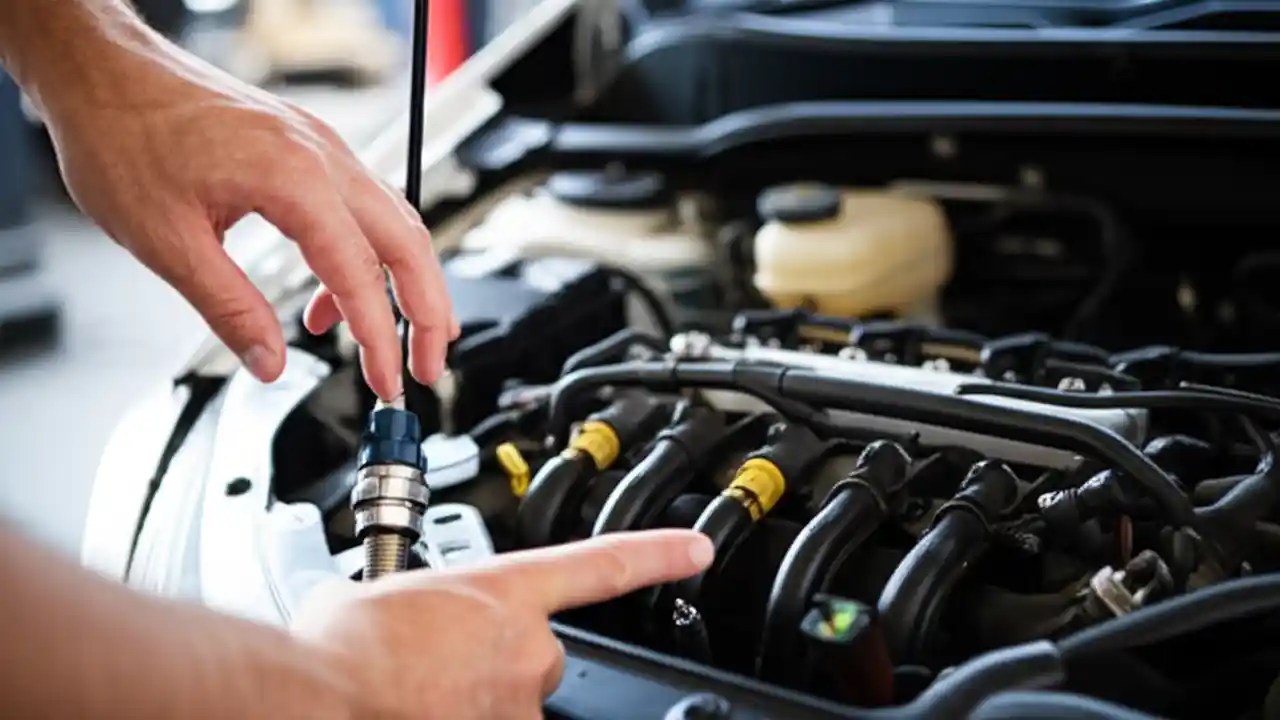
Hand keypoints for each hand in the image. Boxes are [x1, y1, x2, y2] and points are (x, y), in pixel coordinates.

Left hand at [41, 28, 454, 398]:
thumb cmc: (121, 135)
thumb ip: (230, 309)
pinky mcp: (309, 147)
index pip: (360, 273)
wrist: (101, 71)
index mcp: (292, 177)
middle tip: (427, 366)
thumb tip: (269, 362)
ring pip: (396, 222)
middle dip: (428, 313)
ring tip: (401, 337)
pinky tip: (334, 295)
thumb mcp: (166, 241)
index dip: (380, 337)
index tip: (386, 381)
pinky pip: (363, 206)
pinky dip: (368, 255)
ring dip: (407, 283)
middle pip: (409, 243)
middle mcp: (321, 156)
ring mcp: (321, 147)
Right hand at [291, 530, 714, 719]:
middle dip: (498, 663)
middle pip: (539, 655)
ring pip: (513, 703)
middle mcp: (526, 647)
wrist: (319, 695)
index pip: (601, 564)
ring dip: (473, 701)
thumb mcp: (377, 591)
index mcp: (503, 591)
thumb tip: (397, 611)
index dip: (658, 555)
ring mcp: (519, 703)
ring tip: (417, 695)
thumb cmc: (339, 648)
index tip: (696, 550)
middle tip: (437, 669)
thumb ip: (416, 596)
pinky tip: (421, 708)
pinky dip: (463, 716)